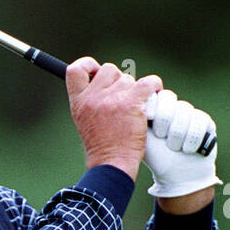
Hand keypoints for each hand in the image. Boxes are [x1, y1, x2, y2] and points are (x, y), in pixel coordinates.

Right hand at [66, 58, 163, 181]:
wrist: (111, 163)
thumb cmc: (101, 145)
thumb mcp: (84, 120)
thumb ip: (89, 100)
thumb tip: (101, 79)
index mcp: (78, 101)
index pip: (75, 69)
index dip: (88, 65)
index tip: (96, 73)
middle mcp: (93, 97)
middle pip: (108, 70)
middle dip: (117, 82)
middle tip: (121, 100)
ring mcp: (112, 99)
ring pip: (128, 78)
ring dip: (134, 90)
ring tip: (134, 108)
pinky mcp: (132, 102)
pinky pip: (148, 82)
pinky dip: (154, 86)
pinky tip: (152, 97)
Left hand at [143, 90, 221, 197]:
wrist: (178, 175)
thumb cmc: (157, 157)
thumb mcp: (142, 137)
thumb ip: (138, 118)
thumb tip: (136, 101)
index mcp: (156, 109)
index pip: (156, 95)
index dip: (154, 109)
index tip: (151, 125)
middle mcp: (173, 107)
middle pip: (169, 98)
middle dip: (164, 120)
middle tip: (161, 137)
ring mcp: (190, 113)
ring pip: (184, 110)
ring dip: (177, 134)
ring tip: (174, 148)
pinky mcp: (205, 121)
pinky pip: (199, 121)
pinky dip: (192, 139)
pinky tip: (187, 149)